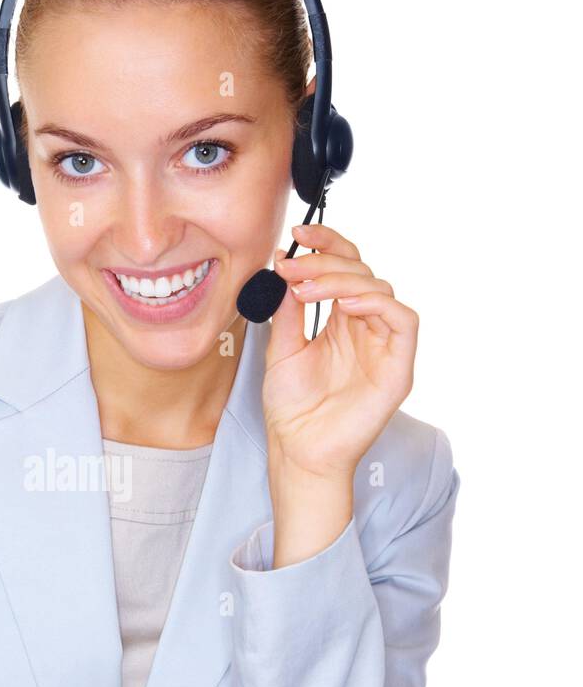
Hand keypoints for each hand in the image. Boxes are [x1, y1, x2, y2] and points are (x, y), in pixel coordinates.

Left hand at [265, 222, 418, 482]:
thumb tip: (285, 264)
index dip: (327, 245)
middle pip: (362, 272)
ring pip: (381, 289)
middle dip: (326, 263)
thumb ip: (288, 309)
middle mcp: (366, 328)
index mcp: (341, 321)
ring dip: (343, 281)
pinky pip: (404, 320)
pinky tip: (344, 306)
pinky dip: (377, 304)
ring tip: (307, 290)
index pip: (344, 267)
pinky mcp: (399, 367)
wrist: (298, 451)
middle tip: (292, 268)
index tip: (296, 235)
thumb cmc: (292, 408)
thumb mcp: (282, 348)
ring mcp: (385, 346)